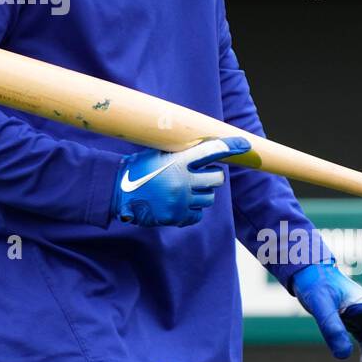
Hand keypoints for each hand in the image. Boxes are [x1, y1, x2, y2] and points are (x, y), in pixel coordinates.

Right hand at [111, 136, 250, 227]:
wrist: (117, 192)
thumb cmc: (135, 169)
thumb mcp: (155, 154)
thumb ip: (178, 154)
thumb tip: (199, 149)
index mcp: (178, 162)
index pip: (211, 151)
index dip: (230, 146)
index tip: (244, 144)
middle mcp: (183, 181)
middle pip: (217, 178)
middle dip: (211, 176)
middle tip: (199, 175)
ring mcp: (181, 201)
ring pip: (209, 198)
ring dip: (202, 194)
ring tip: (184, 190)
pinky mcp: (177, 217)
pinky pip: (197, 214)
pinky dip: (192, 210)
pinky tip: (179, 204)